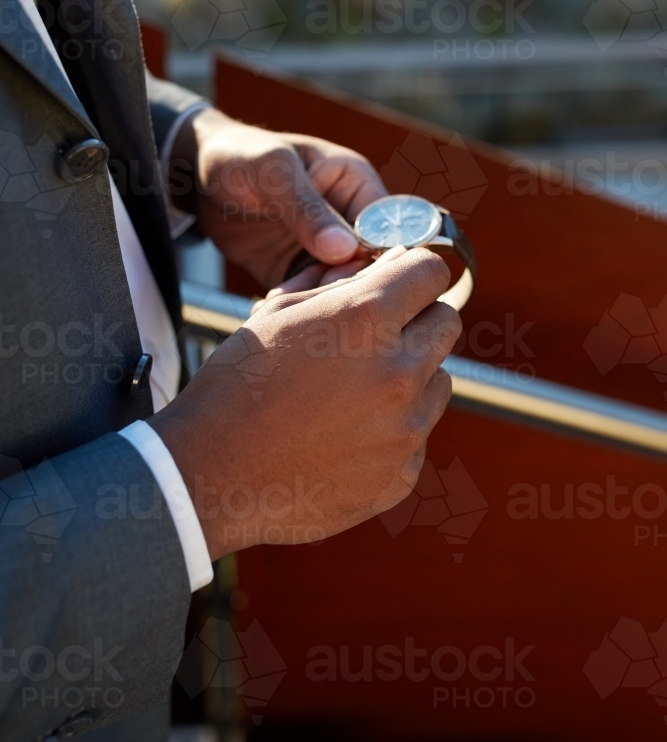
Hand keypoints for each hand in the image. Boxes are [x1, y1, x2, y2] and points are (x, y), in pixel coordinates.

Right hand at [152, 248, 460, 559]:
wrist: (211, 474)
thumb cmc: (237, 384)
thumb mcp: (278, 312)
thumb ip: (338, 283)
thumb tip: (381, 266)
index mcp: (366, 320)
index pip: (431, 270)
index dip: (413, 269)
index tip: (400, 280)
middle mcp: (398, 372)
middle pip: (446, 321)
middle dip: (417, 318)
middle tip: (375, 333)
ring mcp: (405, 430)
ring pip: (440, 379)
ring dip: (411, 374)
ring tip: (354, 389)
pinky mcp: (401, 475)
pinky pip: (418, 434)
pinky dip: (394, 427)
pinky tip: (346, 433)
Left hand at [169, 107, 386, 288]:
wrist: (196, 174)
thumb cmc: (241, 155)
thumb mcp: (274, 173)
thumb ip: (308, 208)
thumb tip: (345, 249)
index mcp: (356, 185)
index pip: (385, 228)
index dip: (375, 256)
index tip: (348, 276)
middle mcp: (348, 220)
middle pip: (366, 265)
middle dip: (342, 285)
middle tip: (314, 301)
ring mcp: (324, 249)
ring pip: (337, 286)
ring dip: (317, 301)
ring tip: (289, 309)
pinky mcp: (297, 270)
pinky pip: (306, 295)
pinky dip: (293, 307)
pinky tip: (272, 312)